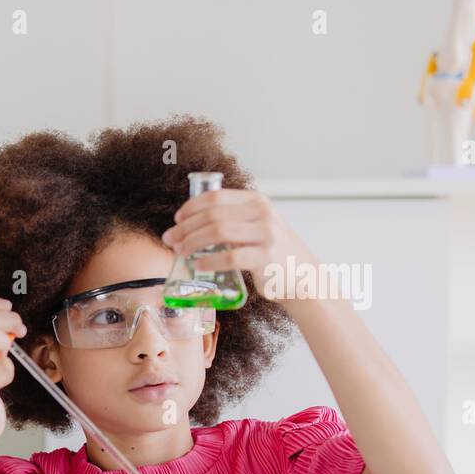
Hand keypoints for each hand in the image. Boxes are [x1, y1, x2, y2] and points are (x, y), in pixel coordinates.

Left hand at [161, 188, 318, 301]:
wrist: (304, 276)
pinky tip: (198, 266)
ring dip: (192, 242)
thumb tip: (192, 223)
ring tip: (180, 252)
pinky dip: (209, 261)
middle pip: (212, 215)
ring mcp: (266, 235)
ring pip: (218, 232)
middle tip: (171, 239)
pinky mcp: (265, 258)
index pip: (216, 196)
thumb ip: (234, 219)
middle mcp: (262, 213)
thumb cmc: (274, 253)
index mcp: (257, 201)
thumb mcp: (259, 225)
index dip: (191, 208)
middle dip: (185, 228)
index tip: (176, 220)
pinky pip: (230, 257)